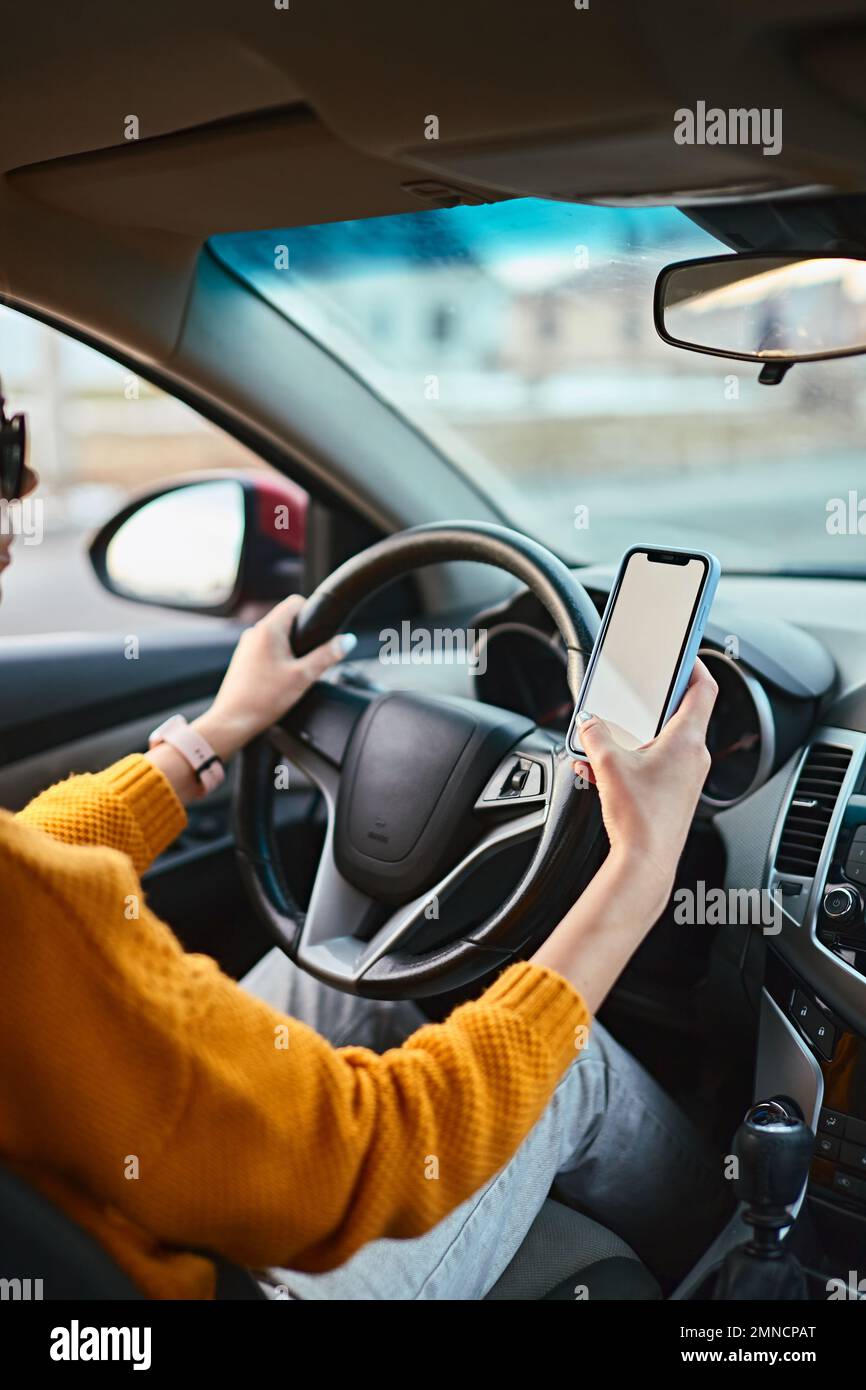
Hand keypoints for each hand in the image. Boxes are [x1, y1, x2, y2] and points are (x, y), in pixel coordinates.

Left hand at [194, 595, 355, 761]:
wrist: (233, 721)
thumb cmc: (263, 700)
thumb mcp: (303, 677)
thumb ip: (327, 656)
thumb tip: (347, 641)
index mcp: (268, 629)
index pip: (295, 602)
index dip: (312, 612)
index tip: (320, 632)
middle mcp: (254, 633)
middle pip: (287, 620)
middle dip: (303, 636)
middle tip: (310, 659)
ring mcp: (247, 646)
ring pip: (277, 636)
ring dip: (290, 649)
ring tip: (295, 673)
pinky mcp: (244, 660)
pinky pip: (266, 650)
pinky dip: (278, 659)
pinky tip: (280, 680)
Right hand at [572, 659, 717, 908]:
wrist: (645, 864)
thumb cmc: (640, 818)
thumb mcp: (608, 764)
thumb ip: (596, 735)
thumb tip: (590, 724)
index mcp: (687, 740)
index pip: (703, 688)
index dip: (693, 665)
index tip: (681, 654)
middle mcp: (693, 757)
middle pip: (679, 714)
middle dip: (650, 705)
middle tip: (633, 696)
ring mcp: (686, 778)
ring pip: (662, 743)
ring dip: (634, 738)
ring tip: (605, 745)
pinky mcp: (675, 796)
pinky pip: (655, 766)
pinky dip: (632, 761)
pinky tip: (604, 772)